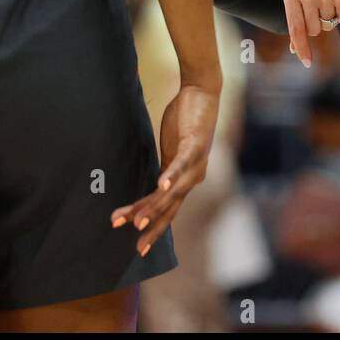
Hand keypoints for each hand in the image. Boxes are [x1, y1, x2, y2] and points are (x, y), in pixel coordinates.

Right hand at [110, 81, 218, 256]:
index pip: (168, 210)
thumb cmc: (185, 120)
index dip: (155, 229)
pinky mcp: (195, 144)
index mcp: (186, 180)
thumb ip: (165, 170)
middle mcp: (194, 176)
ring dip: (155, 207)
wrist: (202, 92)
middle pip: (170, 208)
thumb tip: (152, 187)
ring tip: (139, 221)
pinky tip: (161, 186)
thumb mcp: (171, 150)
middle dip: (152, 227)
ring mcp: (196, 162)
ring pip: (173, 192)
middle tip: (136, 246)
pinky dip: (170, 176)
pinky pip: (181, 164)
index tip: (139, 247)